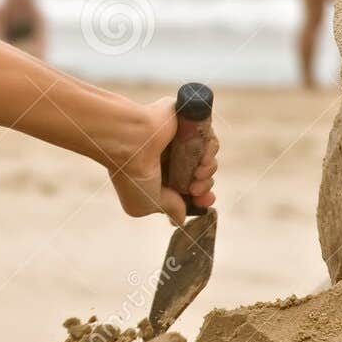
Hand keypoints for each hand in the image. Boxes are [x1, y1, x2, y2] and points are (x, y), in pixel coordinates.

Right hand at [108, 97, 218, 224]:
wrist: (131, 141)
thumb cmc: (133, 174)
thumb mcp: (147, 204)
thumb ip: (169, 210)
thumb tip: (180, 219)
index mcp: (157, 175)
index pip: (186, 188)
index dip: (200, 197)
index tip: (205, 202)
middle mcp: (168, 157)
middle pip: (199, 174)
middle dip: (204, 186)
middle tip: (196, 190)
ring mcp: (178, 139)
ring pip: (205, 158)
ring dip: (208, 171)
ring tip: (197, 175)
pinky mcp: (187, 122)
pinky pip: (209, 138)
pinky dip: (210, 152)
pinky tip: (201, 160)